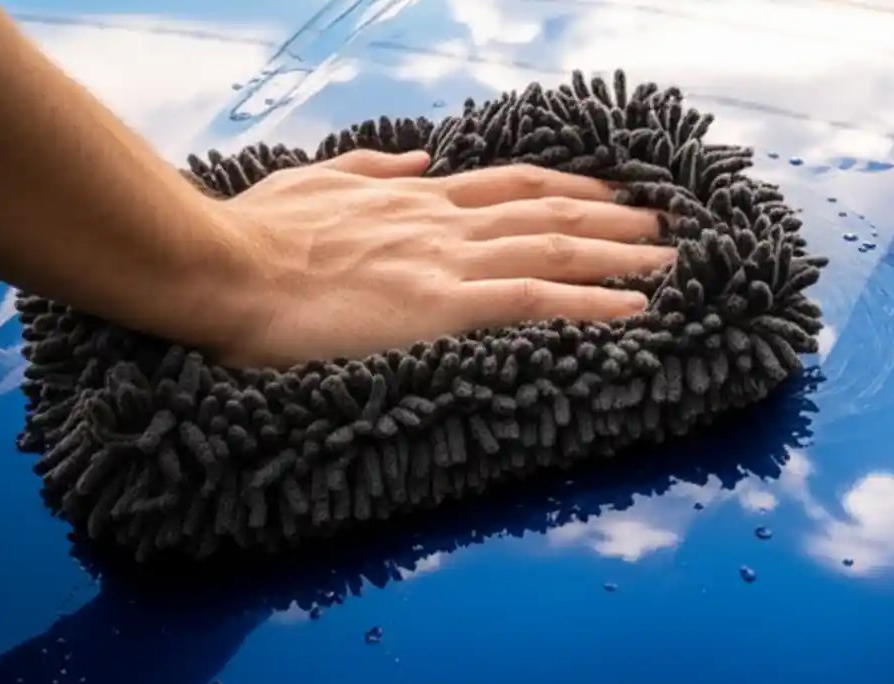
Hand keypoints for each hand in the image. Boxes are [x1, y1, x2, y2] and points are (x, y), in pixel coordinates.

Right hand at [211, 150, 674, 367]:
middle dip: (614, 217)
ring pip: (556, 250)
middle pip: (550, 213)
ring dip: (622, 255)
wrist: (221, 269)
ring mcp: (448, 262)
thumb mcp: (312, 183)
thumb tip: (420, 163)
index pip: (514, 185)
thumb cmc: (253, 235)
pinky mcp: (441, 307)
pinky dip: (591, 303)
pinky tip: (634, 310)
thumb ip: (371, 171)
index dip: (570, 186)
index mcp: (417, 200)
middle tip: (666, 224)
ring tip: (673, 262)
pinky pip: (535, 300)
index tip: (610, 190)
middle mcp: (445, 223)